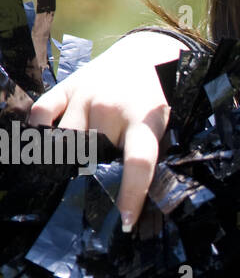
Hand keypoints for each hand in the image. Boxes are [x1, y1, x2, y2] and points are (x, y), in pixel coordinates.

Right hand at [28, 31, 178, 228]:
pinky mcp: (66, 86)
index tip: (124, 222)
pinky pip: (42, 112)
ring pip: (65, 141)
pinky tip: (47, 141)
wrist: (143, 55)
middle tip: (95, 188)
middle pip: (92, 156)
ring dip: (67, 157)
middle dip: (92, 177)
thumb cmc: (154, 100)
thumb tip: (141, 198)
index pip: (138, 164)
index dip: (130, 196)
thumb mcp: (161, 128)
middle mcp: (111, 109)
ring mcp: (86, 96)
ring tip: (75, 165)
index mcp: (143, 122)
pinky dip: (40, 130)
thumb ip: (148, 155)